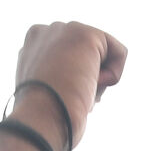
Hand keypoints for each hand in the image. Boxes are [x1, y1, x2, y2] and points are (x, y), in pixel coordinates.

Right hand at [12, 22, 126, 150]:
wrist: (40, 118)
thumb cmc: (42, 120)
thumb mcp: (46, 97)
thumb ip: (57, 81)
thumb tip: (84, 83)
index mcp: (30, 47)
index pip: (68, 61)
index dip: (72, 83)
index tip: (59, 98)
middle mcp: (44, 33)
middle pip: (86, 58)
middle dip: (84, 81)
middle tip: (68, 97)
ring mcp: (63, 30)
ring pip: (102, 56)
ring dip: (97, 82)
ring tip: (76, 91)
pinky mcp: (85, 33)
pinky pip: (119, 53)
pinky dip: (114, 75)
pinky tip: (91, 83)